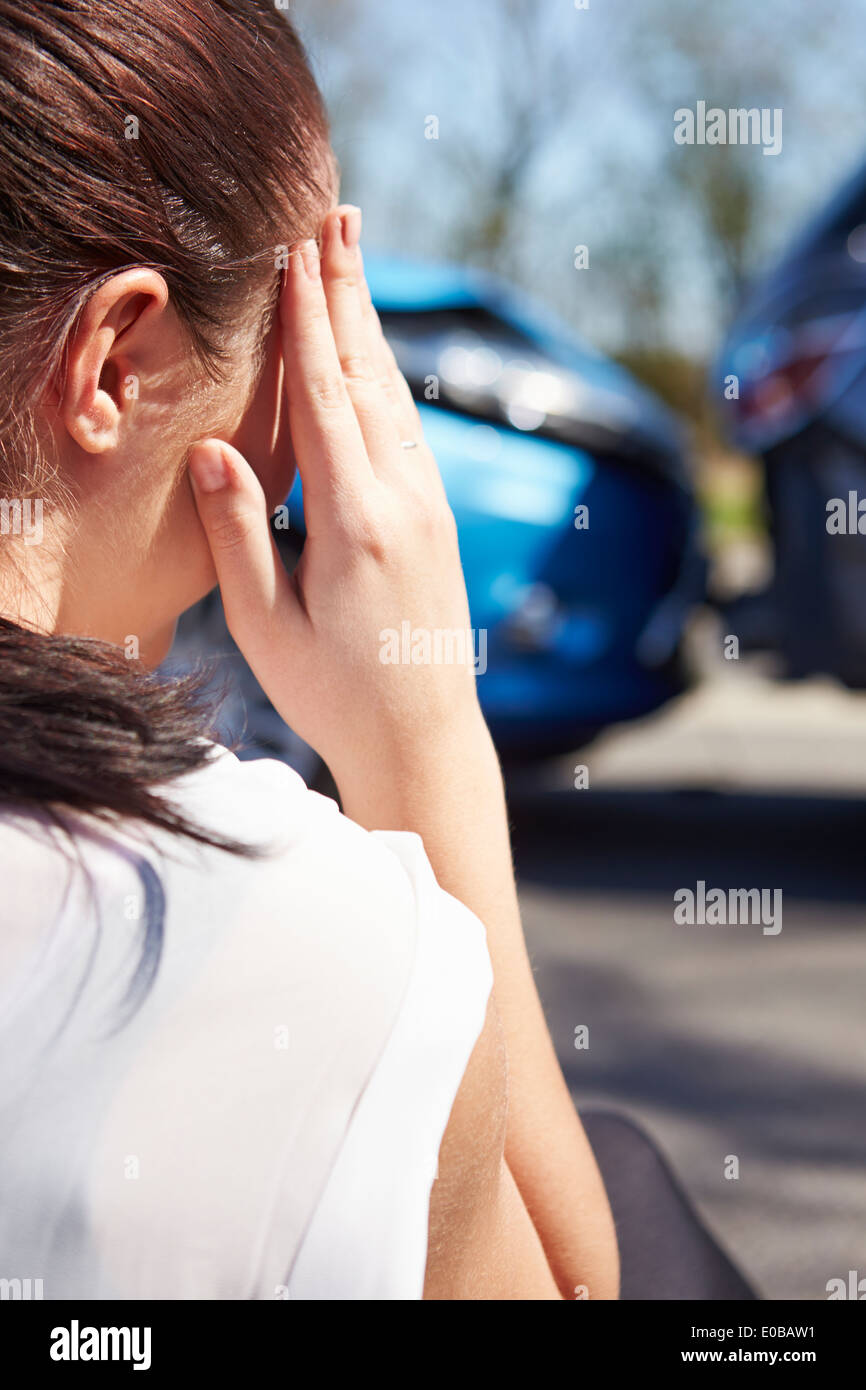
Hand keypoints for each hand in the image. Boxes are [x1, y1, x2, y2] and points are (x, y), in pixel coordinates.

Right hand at [188, 206, 483, 796]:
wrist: (423, 736)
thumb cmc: (335, 693)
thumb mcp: (265, 625)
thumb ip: (237, 532)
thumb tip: (213, 446)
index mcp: (358, 524)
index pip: (326, 399)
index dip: (307, 321)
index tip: (298, 252)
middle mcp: (406, 501)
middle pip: (371, 376)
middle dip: (349, 292)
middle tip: (339, 215)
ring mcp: (431, 506)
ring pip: (396, 395)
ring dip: (369, 323)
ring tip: (353, 258)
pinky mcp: (437, 518)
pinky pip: (407, 427)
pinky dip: (384, 374)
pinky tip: (372, 352)